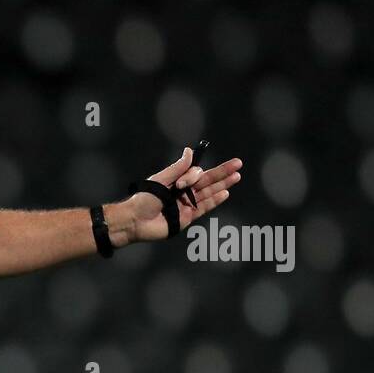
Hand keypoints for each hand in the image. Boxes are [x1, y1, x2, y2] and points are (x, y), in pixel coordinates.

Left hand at [122, 147, 243, 244]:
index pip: (194, 173)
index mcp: (176, 181)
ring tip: (237, 176)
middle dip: (222, 172)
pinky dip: (215, 200)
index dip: (193, 175)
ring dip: (223, 185)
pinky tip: (226, 193)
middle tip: (238, 164)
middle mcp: (183, 192)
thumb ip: (177, 168)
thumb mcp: (160, 180)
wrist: (134, 221)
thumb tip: (190, 151)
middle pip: (206, 181)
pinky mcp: (186, 218)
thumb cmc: (143, 199)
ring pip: (208, 193)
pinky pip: (203, 208)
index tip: (181, 183)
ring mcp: (186, 205)